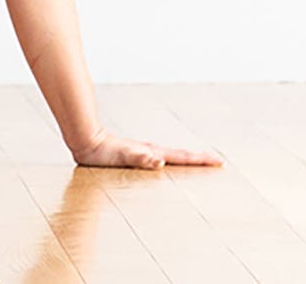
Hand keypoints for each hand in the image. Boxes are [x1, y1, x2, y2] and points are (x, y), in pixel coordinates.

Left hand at [68, 130, 222, 168]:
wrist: (87, 141)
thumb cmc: (104, 151)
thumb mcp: (124, 157)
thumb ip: (140, 158)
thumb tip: (160, 161)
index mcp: (153, 152)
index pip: (182, 157)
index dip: (200, 160)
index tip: (219, 162)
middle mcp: (152, 151)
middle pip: (181, 155)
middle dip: (200, 159)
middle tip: (217, 162)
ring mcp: (145, 152)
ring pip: (172, 156)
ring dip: (187, 160)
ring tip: (200, 163)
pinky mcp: (137, 155)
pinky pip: (160, 159)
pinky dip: (171, 161)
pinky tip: (168, 165)